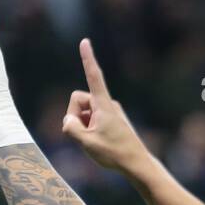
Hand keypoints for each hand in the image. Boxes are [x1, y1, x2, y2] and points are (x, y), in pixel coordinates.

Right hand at [61, 39, 147, 173]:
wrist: (136, 164)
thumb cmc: (114, 153)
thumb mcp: (86, 143)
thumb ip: (71, 128)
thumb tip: (68, 121)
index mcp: (103, 105)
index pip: (94, 76)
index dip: (87, 58)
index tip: (85, 41)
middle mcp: (108, 104)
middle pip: (78, 100)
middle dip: (75, 116)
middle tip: (84, 136)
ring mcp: (110, 111)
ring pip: (84, 112)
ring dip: (83, 125)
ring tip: (95, 141)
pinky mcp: (111, 119)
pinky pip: (92, 119)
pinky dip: (89, 129)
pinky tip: (99, 142)